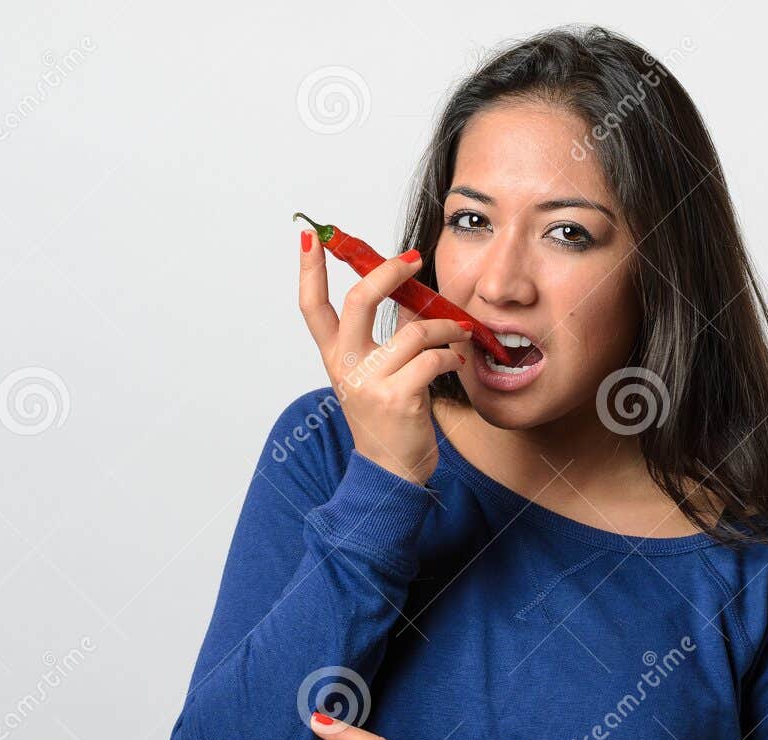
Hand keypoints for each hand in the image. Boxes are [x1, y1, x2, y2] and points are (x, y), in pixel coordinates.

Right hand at [297, 234, 466, 485]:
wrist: (391, 474)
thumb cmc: (388, 421)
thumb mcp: (375, 376)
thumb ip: (385, 339)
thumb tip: (411, 296)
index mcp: (335, 358)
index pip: (312, 306)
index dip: (309, 269)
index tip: (310, 236)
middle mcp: (346, 367)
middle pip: (358, 301)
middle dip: (387, 272)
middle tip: (411, 259)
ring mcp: (370, 383)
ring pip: (414, 332)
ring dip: (444, 327)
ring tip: (457, 332)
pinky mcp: (398, 398)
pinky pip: (434, 359)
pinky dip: (452, 356)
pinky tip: (456, 362)